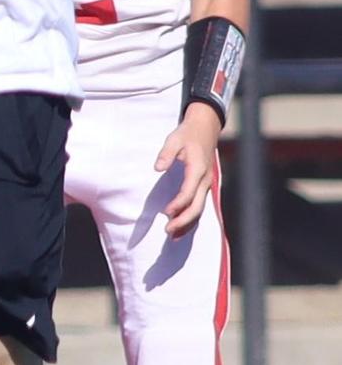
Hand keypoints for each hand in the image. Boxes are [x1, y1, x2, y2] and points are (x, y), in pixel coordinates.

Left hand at [156, 106, 220, 236]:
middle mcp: (205, 180)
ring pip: (200, 209)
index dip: (178, 204)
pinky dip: (191, 218)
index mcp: (198, 169)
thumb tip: (158, 167)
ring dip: (187, 223)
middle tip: (167, 231)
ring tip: (172, 235)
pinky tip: (181, 228)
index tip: (166, 212)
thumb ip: (166, 153)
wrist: (205, 128)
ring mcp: (207, 184)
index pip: (189, 192)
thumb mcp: (174, 139)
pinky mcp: (205, 186)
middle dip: (183, 220)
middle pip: (197, 206)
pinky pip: (199, 205)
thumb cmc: (187, 134)